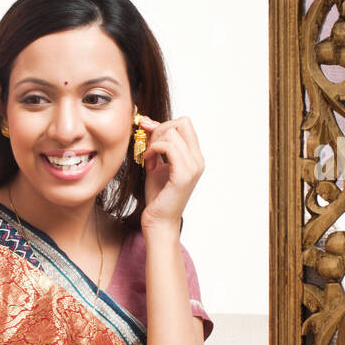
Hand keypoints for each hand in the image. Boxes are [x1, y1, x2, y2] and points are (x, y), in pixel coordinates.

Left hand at [136, 113, 204, 233]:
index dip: (164, 125)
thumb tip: (147, 122)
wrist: (159, 221)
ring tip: (147, 158)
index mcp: (194, 157)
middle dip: (159, 130)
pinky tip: (147, 161)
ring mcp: (193, 167)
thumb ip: (155, 145)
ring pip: (173, 132)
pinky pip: (168, 146)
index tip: (148, 137)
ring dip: (154, 142)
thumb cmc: (158, 196)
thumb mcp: (155, 164)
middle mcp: (198, 160)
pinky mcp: (184, 175)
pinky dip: (153, 149)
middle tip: (147, 148)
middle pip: (181, 123)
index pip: (184, 124)